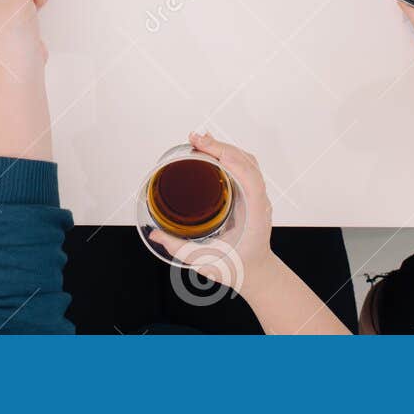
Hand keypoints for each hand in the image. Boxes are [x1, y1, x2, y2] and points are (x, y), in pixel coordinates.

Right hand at [149, 132, 276, 293]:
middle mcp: (259, 201)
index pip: (250, 177)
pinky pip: (245, 168)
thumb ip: (179, 249)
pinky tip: (212, 151)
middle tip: (194, 139)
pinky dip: (230, 155)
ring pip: (247, 161)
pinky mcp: (251, 194)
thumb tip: (155, 233)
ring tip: (200, 141)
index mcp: (255, 214)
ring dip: (225, 147)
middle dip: (221, 146)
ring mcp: (257, 196)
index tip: (208, 147)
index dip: (231, 157)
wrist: (256, 274)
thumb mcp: (206, 262)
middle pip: (247, 162)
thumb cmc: (236, 268)